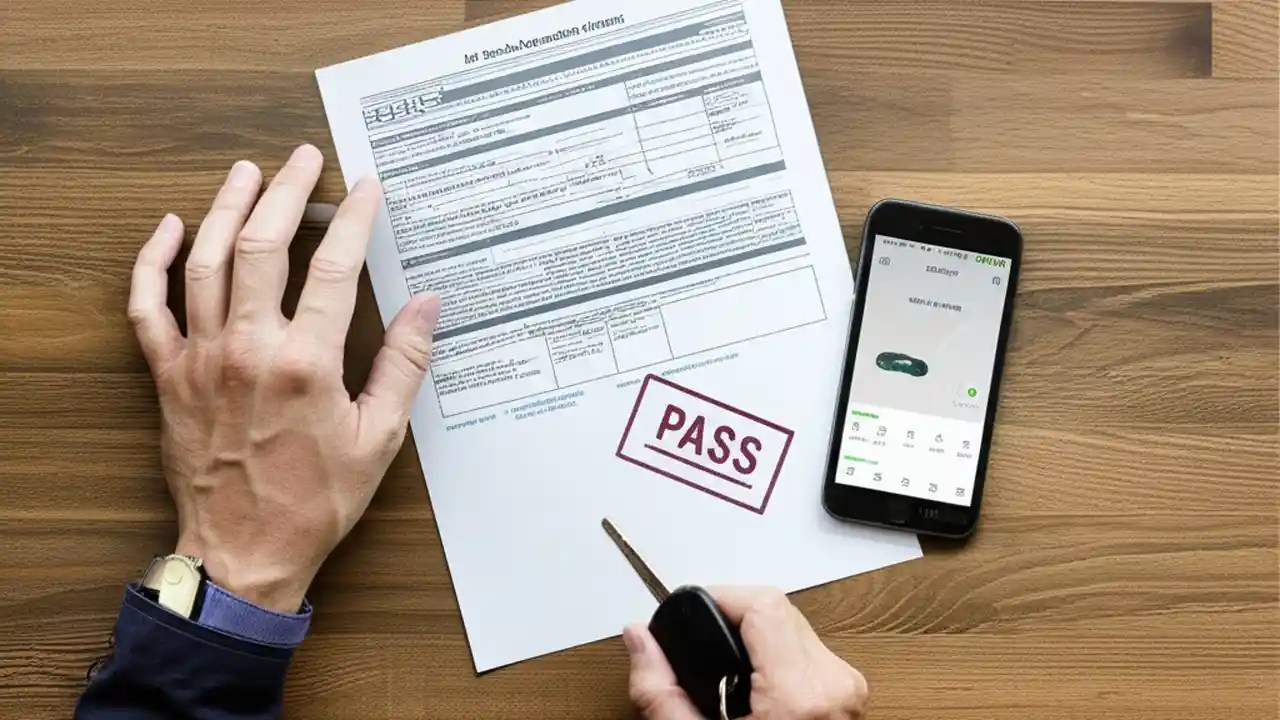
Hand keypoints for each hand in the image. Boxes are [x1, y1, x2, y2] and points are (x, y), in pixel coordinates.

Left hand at [127, 145, 439, 611]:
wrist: (244, 552)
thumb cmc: (316, 501)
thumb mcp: (380, 438)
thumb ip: (404, 364)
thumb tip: (428, 305)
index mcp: (307, 363)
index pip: (332, 268)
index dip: (354, 219)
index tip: (366, 188)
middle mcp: (249, 349)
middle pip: (263, 246)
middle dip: (286, 192)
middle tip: (302, 158)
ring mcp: (201, 359)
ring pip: (205, 262)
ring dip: (226, 209)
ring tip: (246, 172)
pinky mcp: (169, 375)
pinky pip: (148, 307)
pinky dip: (152, 263)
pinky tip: (169, 229)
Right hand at [625, 587, 867, 719]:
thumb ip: (661, 690)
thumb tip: (639, 639)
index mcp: (800, 696)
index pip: (763, 604)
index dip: (719, 597)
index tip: (691, 612)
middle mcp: (833, 684)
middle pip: (776, 608)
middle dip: (732, 618)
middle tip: (701, 645)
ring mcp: (845, 687)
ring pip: (791, 623)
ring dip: (754, 636)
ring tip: (726, 671)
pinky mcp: (846, 691)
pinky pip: (805, 647)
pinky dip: (773, 655)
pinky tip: (751, 682)